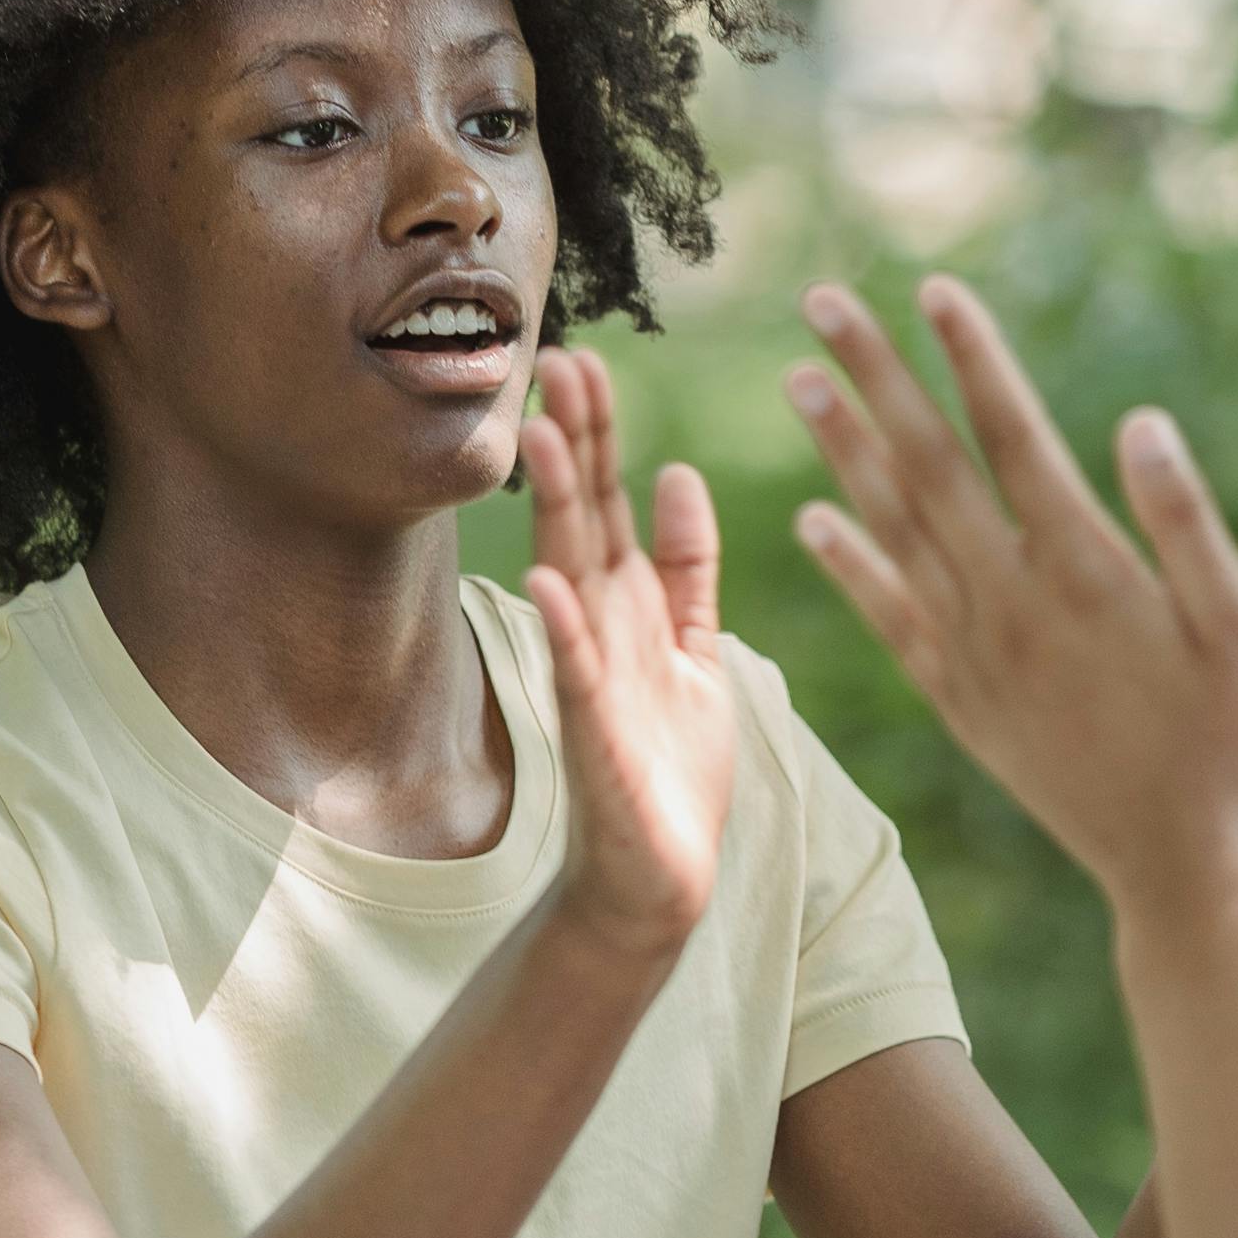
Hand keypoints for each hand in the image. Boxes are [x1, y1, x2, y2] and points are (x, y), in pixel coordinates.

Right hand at [523, 347, 737, 966]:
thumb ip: (689, 569)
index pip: (605, 500)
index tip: (587, 360)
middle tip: (558, 359)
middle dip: (572, 441)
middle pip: (582, 517)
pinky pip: (580, 675)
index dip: (598, 432)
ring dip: (555, 510)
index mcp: (628, 605)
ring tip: (542, 438)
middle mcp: (600, 629)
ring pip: (570, 577)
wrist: (658, 879)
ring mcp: (593, 679)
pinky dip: (567, 631)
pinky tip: (550, 583)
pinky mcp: (597, 737)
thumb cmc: (670, 768)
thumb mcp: (695, 649)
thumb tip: (681, 474)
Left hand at [787, 278, 1237, 933]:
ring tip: (801, 379)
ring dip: (845, 450)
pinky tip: (812, 521)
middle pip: (929, 465)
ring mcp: (978, 656)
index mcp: (1085, 570)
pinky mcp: (964, 706)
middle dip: (876, 376)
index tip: (933, 286)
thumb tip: (1138, 420)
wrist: (1189, 874)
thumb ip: (1183, 521)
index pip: (1011, 436)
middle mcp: (1014, 604)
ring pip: (895, 531)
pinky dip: (849, 567)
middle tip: (824, 300)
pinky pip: (892, 621)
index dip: (972, 357)